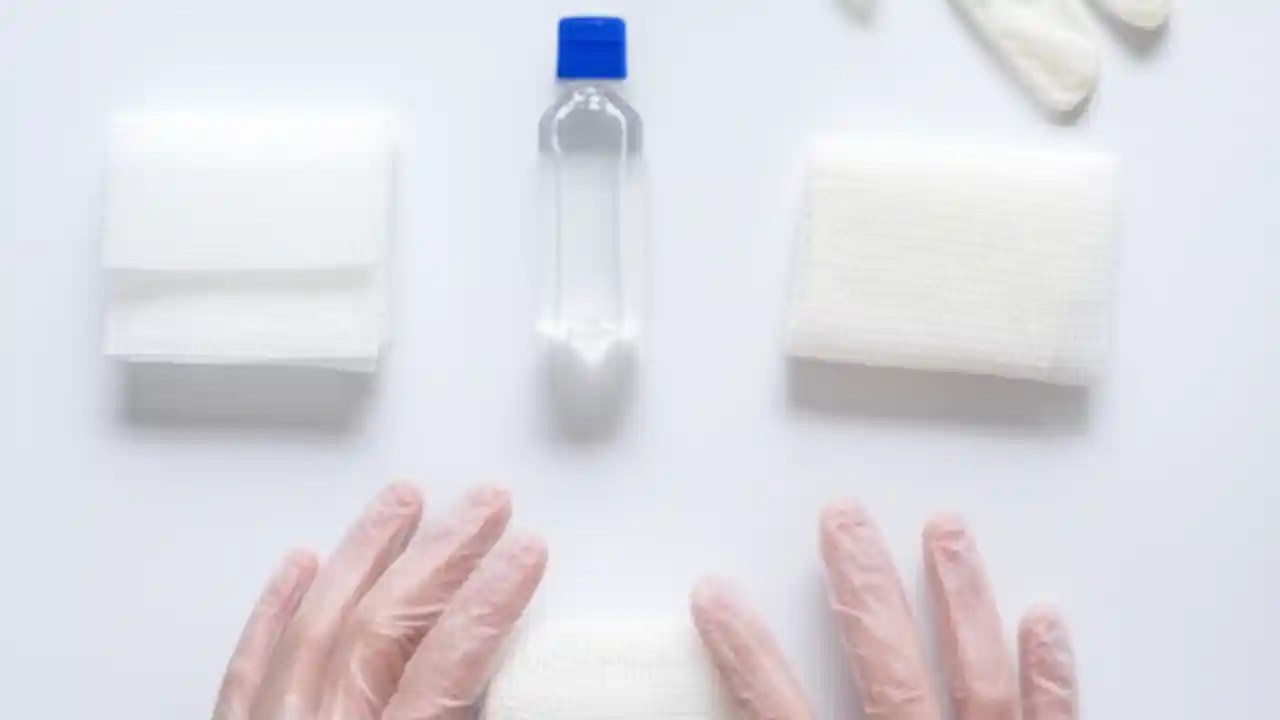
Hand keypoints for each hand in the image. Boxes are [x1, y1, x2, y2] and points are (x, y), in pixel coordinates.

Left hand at [212, 483, 547, 719]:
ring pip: (310, 627)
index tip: (525, 552)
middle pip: (377, 628)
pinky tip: (299, 563)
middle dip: (438, 556)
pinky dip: (274, 609)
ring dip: (363, 554)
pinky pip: (246, 666)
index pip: (442, 665)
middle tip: (484, 507)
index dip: (490, 601)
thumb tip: (504, 680)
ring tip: (402, 502)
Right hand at [691, 502, 1074, 719]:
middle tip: (845, 519)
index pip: (779, 714)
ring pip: (977, 680)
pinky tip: (1042, 617)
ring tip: (948, 530)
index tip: (716, 596)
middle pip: (885, 670)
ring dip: (960, 598)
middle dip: (863, 588)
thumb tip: (707, 708)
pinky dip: (1049, 674)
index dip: (746, 653)